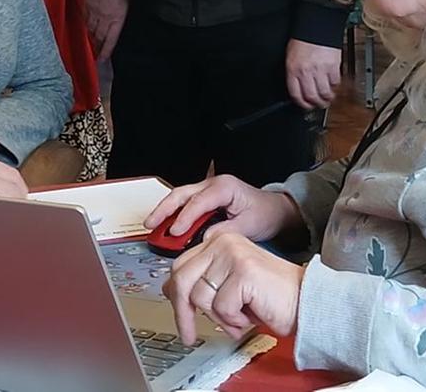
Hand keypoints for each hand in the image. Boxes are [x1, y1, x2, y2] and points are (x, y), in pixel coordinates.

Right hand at [85, 0, 128, 62]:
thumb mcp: (128, 2)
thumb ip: (124, 15)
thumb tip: (123, 20)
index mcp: (116, 19)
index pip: (110, 39)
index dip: (106, 51)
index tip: (102, 59)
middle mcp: (104, 18)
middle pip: (99, 36)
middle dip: (97, 46)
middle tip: (95, 55)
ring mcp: (94, 12)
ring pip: (91, 29)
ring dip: (91, 38)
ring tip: (91, 44)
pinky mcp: (87, 5)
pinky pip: (85, 19)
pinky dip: (86, 25)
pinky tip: (86, 28)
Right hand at [146, 174, 300, 244]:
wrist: (275, 210)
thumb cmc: (265, 214)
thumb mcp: (249, 225)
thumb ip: (226, 232)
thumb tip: (205, 240)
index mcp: (224, 187)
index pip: (199, 201)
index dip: (185, 217)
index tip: (175, 233)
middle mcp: (213, 185)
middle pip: (182, 194)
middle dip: (164, 209)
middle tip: (151, 225)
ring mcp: (208, 191)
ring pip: (180, 197)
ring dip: (165, 211)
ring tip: (151, 226)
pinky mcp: (206, 200)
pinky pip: (185, 204)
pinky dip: (173, 214)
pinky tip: (165, 226)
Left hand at [164, 230, 303, 345]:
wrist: (304, 302)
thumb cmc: (270, 296)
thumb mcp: (228, 287)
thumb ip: (202, 283)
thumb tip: (170, 290)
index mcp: (219, 240)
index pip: (180, 266)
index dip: (175, 296)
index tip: (180, 316)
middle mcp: (223, 242)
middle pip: (181, 279)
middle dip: (183, 313)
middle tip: (189, 334)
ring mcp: (233, 254)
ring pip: (200, 296)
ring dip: (219, 317)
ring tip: (239, 317)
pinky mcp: (243, 271)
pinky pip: (220, 306)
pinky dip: (233, 319)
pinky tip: (250, 314)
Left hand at [285, 39, 342, 108]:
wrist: (316, 26)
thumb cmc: (303, 39)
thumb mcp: (291, 57)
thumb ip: (294, 73)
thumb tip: (299, 88)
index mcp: (293, 69)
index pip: (296, 94)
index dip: (301, 103)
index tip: (305, 105)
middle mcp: (306, 71)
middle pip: (311, 96)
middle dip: (316, 104)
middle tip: (318, 104)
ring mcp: (320, 69)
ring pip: (325, 93)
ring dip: (327, 98)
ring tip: (328, 98)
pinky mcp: (333, 66)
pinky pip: (335, 82)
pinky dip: (335, 86)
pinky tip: (333, 84)